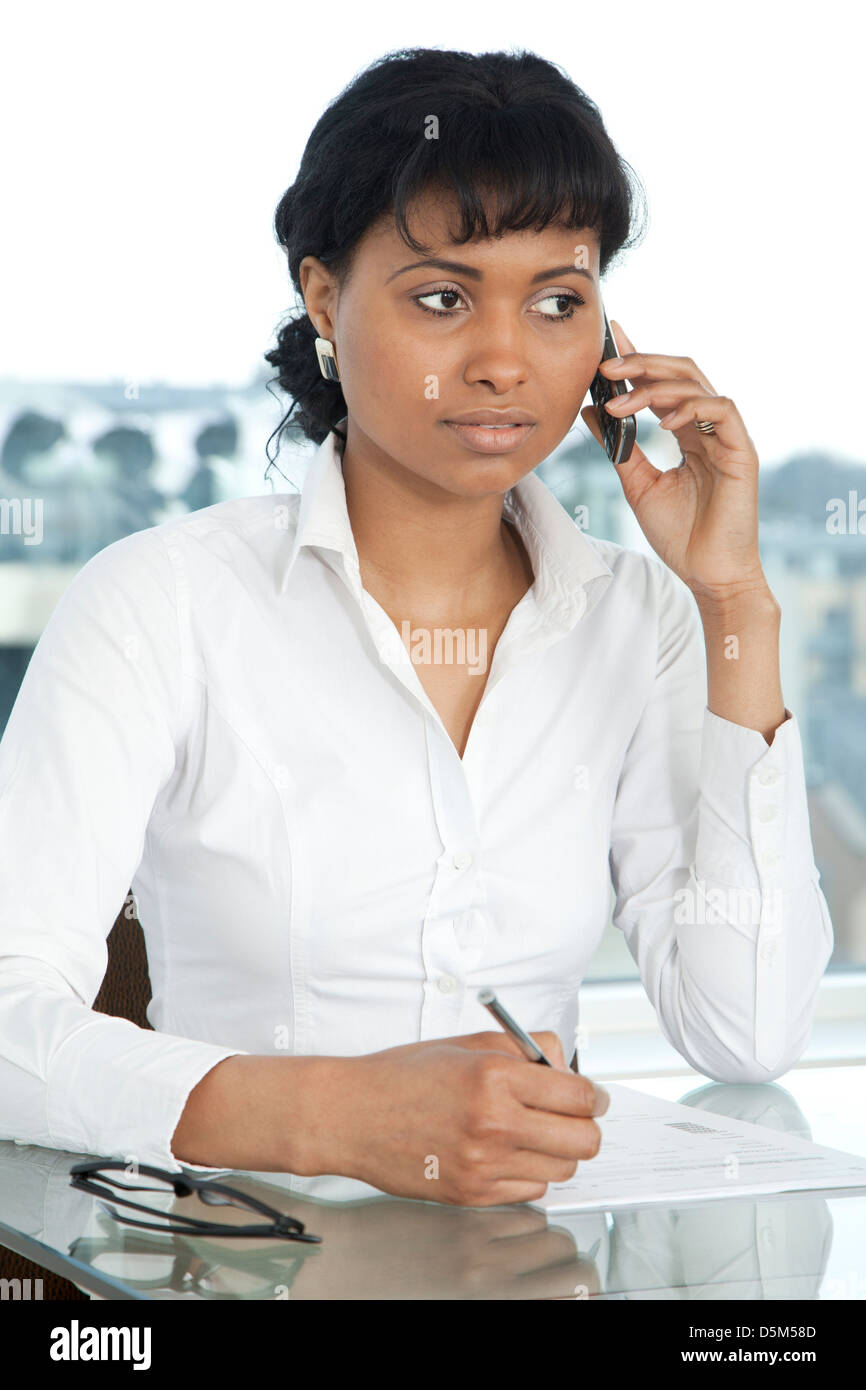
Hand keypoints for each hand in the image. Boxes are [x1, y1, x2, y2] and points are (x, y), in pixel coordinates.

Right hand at [330, 1030, 608, 1206]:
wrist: (354, 1115)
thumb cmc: (404, 1075)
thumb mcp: (468, 1043)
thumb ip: (525, 1048)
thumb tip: (566, 1065)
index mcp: (495, 1077)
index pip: (579, 1096)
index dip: (594, 1095)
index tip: (593, 1096)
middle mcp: (495, 1123)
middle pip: (583, 1140)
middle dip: (585, 1126)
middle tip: (573, 1116)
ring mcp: (485, 1164)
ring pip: (563, 1170)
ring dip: (558, 1151)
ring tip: (534, 1132)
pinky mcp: (473, 1193)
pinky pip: (531, 1189)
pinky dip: (529, 1172)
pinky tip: (508, 1152)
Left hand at [581, 320, 768, 602]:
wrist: (709, 575)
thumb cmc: (681, 536)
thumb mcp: (638, 484)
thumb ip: (618, 447)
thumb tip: (590, 411)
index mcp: (688, 433)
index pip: (663, 383)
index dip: (638, 358)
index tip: (608, 341)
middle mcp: (709, 428)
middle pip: (680, 373)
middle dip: (642, 362)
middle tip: (606, 365)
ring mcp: (728, 437)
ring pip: (697, 384)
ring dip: (655, 385)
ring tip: (620, 397)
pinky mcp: (742, 451)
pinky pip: (721, 410)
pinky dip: (690, 406)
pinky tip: (662, 420)